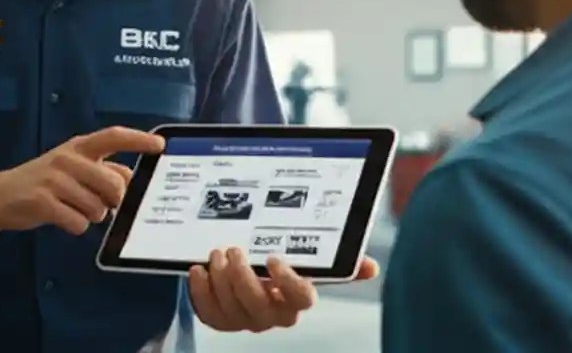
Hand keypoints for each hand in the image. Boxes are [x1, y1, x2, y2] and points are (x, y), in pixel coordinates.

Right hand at [0, 126, 163, 234]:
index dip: (138, 140)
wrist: (1, 196)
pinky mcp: (43, 202)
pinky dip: (75, 226)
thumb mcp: (73, 167)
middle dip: (114, 201)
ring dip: (92, 216)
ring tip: (74, 208)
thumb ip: (102, 170)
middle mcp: (68, 158)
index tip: (160, 145)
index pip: (114, 137)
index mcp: (79, 146)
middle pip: (114, 184)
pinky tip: (62, 218)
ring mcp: (54, 180)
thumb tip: (131, 180)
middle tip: (102, 203)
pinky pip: (78, 223)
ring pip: (97, 208)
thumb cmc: (46, 182)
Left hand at [188, 247, 379, 332]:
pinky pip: (209, 313)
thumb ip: (341, 264)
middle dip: (242, 277)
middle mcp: (273, 316)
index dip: (287, 281)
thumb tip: (372, 266)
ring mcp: (245, 320)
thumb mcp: (309, 261)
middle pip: (258, 304)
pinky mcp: (221, 320)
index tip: (273, 258)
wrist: (249, 278)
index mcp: (296, 301)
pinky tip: (198, 270)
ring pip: (231, 308)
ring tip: (217, 254)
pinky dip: (200, 292)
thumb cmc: (281, 269)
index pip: (300, 298)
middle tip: (234, 250)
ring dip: (220, 280)